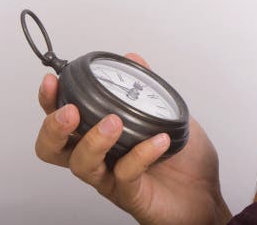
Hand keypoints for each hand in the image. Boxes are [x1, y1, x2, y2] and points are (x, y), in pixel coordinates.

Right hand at [35, 53, 232, 224]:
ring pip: (82, 164)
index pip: (64, 120)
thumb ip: (147, 88)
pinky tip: (158, 140)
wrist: (205, 196)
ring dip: (94, 139)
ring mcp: (112, 178)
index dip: (51, 101)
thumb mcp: (167, 115)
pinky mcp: (131, 194)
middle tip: (70, 111)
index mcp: (101, 137)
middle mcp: (100, 159)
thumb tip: (133, 59)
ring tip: (114, 122)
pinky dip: (141, 154)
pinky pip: (126, 174)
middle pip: (53, 149)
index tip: (52, 81)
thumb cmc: (184, 162)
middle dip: (53, 127)